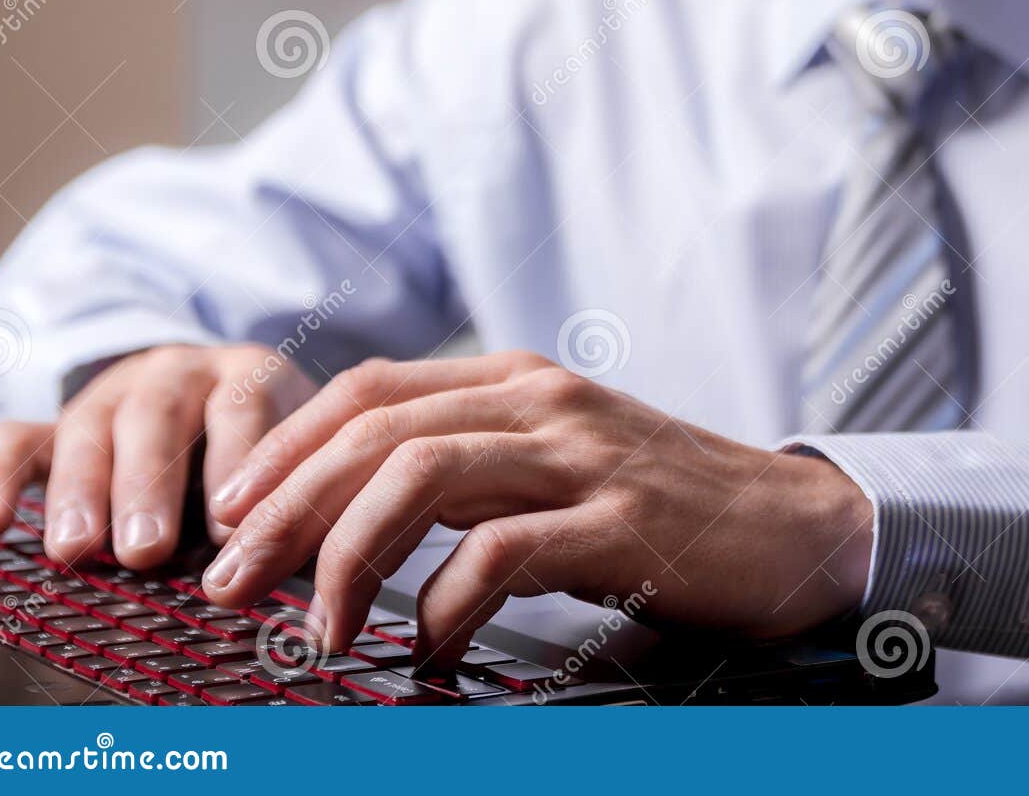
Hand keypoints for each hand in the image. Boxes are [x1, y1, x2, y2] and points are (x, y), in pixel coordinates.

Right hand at [0, 344, 318, 565]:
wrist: (228, 398)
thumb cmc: (276, 451)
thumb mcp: (298, 456)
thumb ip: (295, 497)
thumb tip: (299, 566)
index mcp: (249, 373)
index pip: (243, 406)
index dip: (236, 464)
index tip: (229, 527)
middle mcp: (180, 372)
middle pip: (159, 418)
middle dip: (149, 486)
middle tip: (147, 550)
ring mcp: (115, 392)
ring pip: (91, 428)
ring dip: (81, 493)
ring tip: (77, 551)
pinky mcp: (62, 422)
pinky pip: (18, 441)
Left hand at [202, 352, 873, 668]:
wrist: (797, 526)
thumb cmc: (669, 504)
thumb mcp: (563, 460)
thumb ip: (475, 463)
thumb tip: (359, 509)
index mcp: (521, 381)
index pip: (372, 389)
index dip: (288, 445)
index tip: (232, 511)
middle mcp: (544, 402)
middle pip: (378, 431)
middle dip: (286, 506)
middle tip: (232, 577)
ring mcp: (584, 456)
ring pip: (424, 476)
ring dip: (347, 554)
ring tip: (315, 628)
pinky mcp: (620, 522)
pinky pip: (501, 552)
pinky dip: (444, 603)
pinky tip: (428, 646)